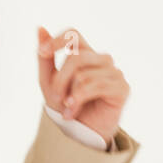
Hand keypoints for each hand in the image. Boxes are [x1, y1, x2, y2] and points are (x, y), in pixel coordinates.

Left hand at [37, 26, 128, 144]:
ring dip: (69, 95)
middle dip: (59, 80)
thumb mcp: (49, 82)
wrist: (80, 134)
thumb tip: (40, 28)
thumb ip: (45, 57)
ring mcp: (114, 72)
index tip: (42, 53)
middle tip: (55, 99)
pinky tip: (72, 112)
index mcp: (85, 54)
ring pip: (83, 74)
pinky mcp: (122, 87)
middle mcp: (102, 60)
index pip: (73, 34)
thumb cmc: (66, 106)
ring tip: (67, 109)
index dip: (57, 40)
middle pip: (75, 58)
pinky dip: (79, 100)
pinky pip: (96, 86)